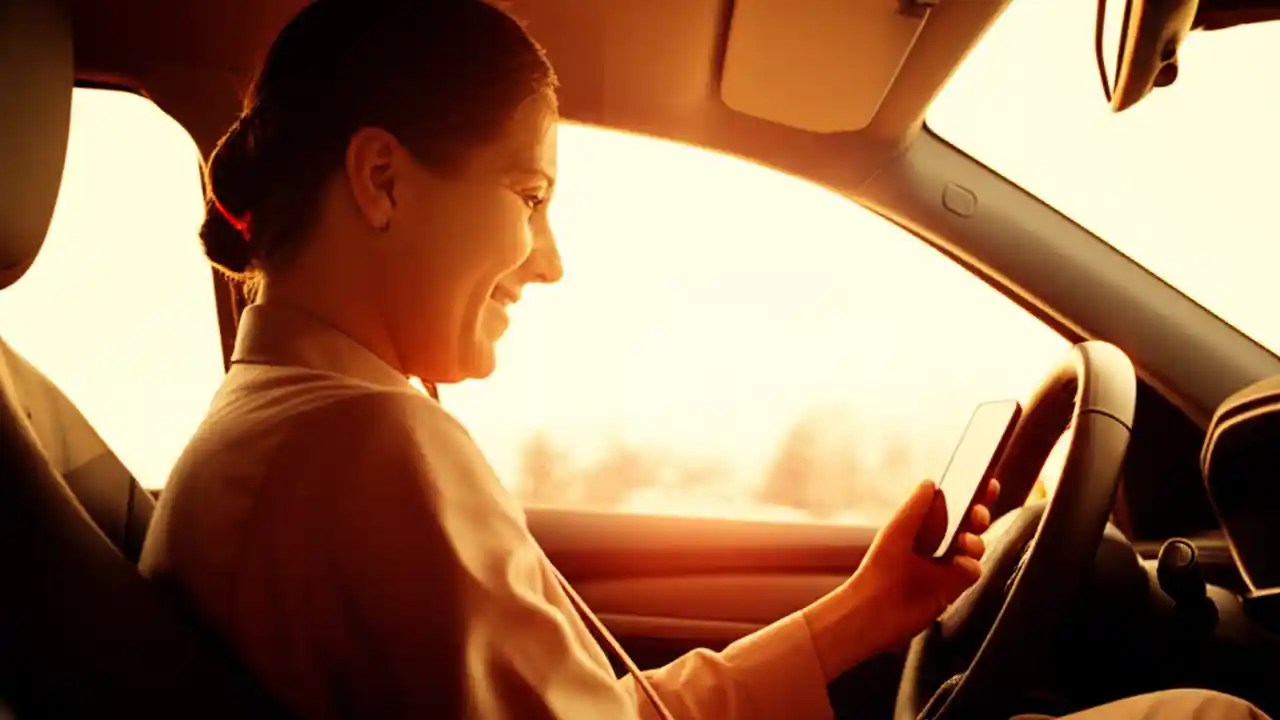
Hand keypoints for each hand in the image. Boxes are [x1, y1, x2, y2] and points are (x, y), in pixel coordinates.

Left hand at [802, 478, 999, 680]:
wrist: (874, 613)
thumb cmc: (878, 570)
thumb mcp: (896, 533)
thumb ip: (914, 508)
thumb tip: (931, 482)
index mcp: (920, 527)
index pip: (950, 504)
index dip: (970, 494)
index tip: (988, 482)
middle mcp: (935, 545)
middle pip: (969, 524)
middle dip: (979, 515)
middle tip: (977, 514)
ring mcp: (945, 566)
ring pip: (974, 546)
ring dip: (976, 540)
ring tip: (965, 542)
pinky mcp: (952, 588)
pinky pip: (973, 571)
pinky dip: (971, 565)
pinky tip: (960, 565)